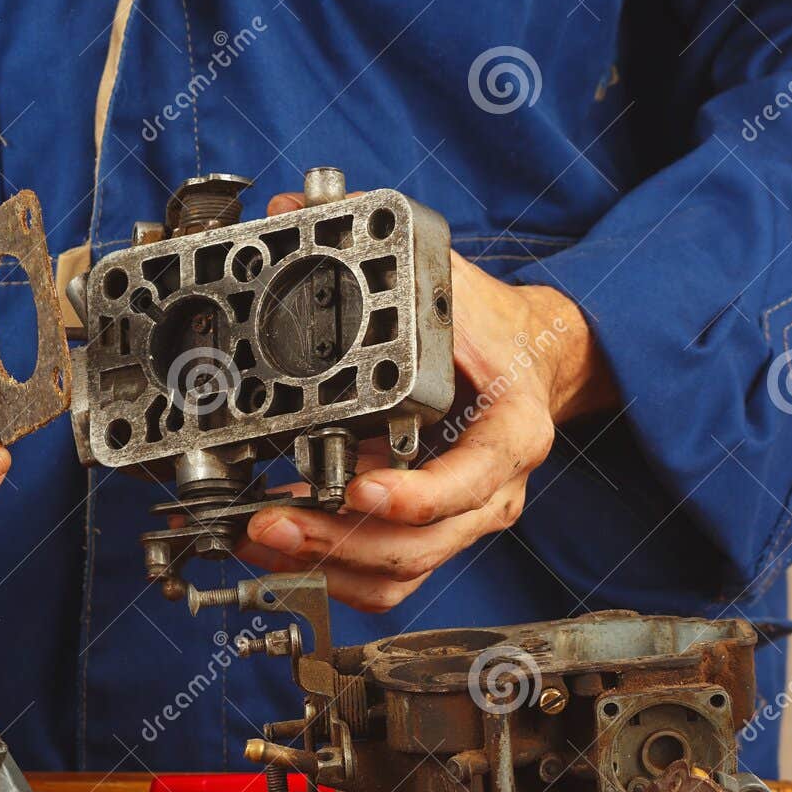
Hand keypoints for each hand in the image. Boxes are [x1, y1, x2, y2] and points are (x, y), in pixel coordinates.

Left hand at [241, 192, 616, 612]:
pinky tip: (284, 551)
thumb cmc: (488, 326)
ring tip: (261, 540)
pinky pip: (387, 579)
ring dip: (326, 566)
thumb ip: (379, 250)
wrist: (530, 359)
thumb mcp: (445, 279)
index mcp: (509, 431)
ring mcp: (460, 519)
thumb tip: (292, 212)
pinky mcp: (430, 534)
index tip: (359, 490)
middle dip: (338, 541)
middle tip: (272, 524)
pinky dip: (334, 575)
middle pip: (420, 543)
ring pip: (400, 572)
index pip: (467, 483)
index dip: (413, 497)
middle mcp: (490, 488)